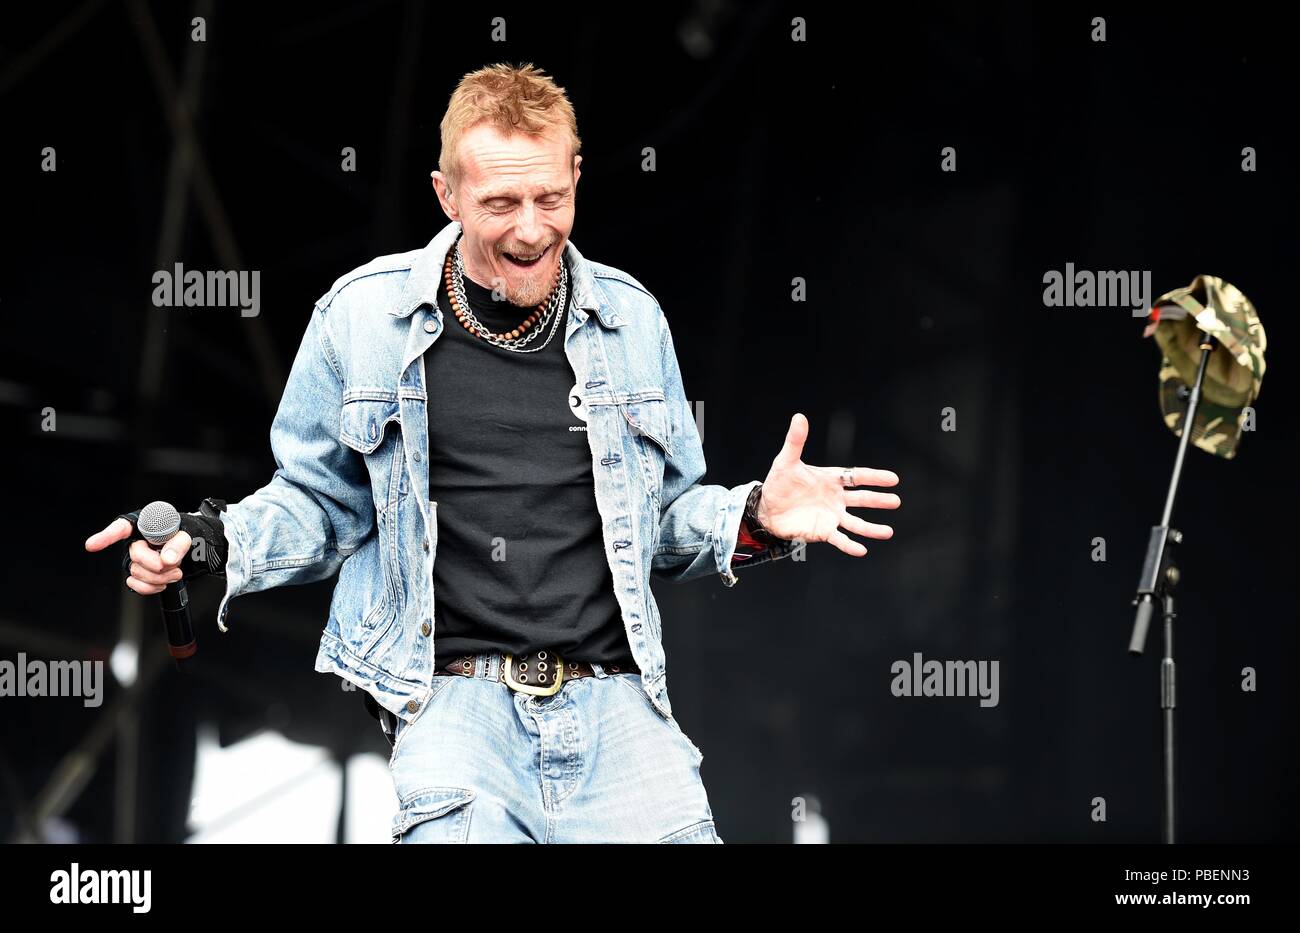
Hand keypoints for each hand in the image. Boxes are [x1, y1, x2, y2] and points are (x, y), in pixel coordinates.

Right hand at [85, 517, 190, 595]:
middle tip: (173, 563)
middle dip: (157, 562)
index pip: (121, 528)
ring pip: (137, 572)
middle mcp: (135, 542)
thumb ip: (179, 543)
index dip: (106, 536)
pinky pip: (137, 586)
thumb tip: (167, 558)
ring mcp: (135, 560)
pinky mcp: (138, 575)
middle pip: (136, 555)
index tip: (92, 545)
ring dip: (161, 576)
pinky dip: (153, 587)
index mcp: (143, 526)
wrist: (188, 550)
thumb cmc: (182, 536)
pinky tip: (164, 581)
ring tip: (175, 570)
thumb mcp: (186, 534)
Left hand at [755, 413, 899, 556]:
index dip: (874, 477)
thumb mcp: (786, 461)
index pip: (856, 476)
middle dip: (878, 500)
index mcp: (831, 479)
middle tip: (896, 501)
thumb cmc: (778, 484)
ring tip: (888, 532)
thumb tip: (799, 417)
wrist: (766, 509)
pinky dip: (850, 546)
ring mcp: (831, 516)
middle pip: (861, 499)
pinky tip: (862, 550)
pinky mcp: (823, 532)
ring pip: (856, 523)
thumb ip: (795, 441)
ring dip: (871, 528)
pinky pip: (840, 539)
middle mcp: (835, 498)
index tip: (892, 478)